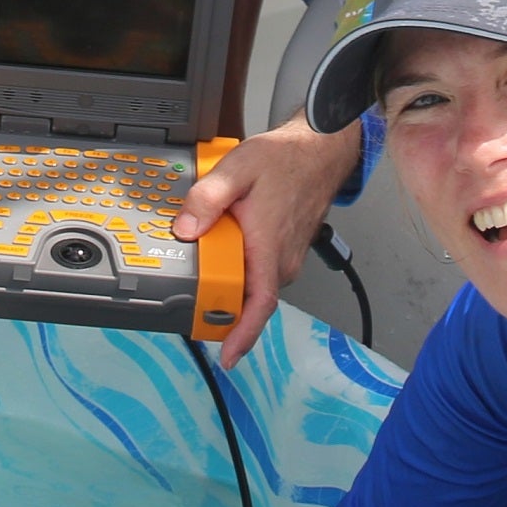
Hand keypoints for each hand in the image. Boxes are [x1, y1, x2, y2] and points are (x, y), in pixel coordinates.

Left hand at [169, 119, 363, 365]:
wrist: (320, 150)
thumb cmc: (287, 160)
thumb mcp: (237, 170)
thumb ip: (207, 199)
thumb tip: (186, 228)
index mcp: (269, 247)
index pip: (258, 305)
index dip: (242, 335)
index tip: (227, 356)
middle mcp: (282, 260)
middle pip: (249, 299)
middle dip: (223, 308)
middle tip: (191, 306)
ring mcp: (287, 257)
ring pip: (254, 284)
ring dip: (231, 284)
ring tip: (204, 273)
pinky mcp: (286, 251)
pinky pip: (260, 271)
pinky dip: (241, 270)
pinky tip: (225, 252)